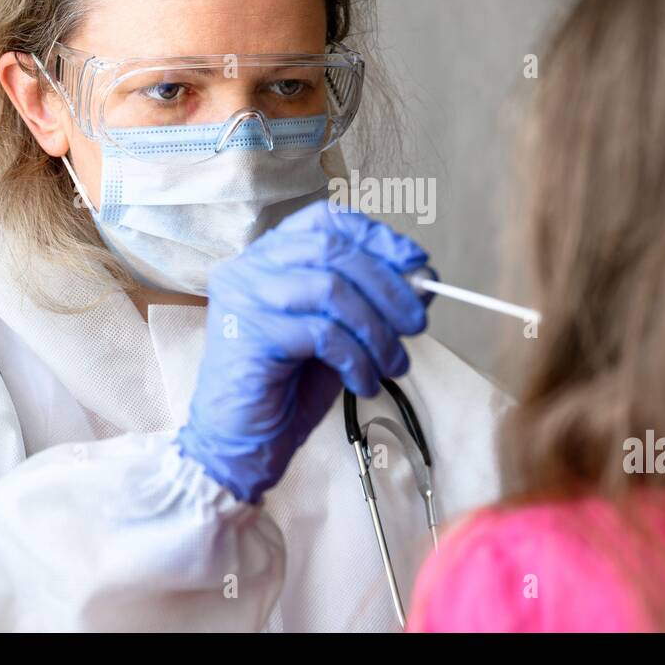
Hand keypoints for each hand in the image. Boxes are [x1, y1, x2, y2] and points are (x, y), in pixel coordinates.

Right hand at [176, 200, 431, 501]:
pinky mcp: (249, 333)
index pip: (326, 220)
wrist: (242, 444)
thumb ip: (373, 301)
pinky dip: (357, 358)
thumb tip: (423, 278)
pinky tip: (365, 382)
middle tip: (417, 323)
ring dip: (377, 330)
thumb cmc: (288, 387)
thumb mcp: (342, 333)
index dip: (376, 237)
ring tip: (394, 364)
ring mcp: (245, 296)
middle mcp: (251, 266)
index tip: (417, 264)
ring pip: (331, 289)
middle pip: (333, 250)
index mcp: (271, 256)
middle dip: (388, 287)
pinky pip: (322, 333)